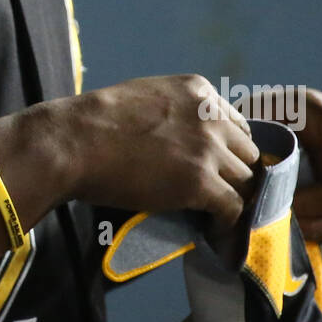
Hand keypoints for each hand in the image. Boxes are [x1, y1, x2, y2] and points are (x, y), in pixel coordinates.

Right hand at [64, 73, 259, 226]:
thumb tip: (184, 142)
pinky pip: (232, 208)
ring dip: (231, 198)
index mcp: (198, 90)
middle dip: (234, 174)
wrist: (74, 141)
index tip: (216, 169)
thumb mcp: (146, 98)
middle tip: (217, 194)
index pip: (236, 125)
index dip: (228, 151)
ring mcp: (207, 148)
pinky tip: (213, 230)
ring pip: (245, 181)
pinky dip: (227, 223)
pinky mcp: (199, 182)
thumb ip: (176, 112)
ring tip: (214, 215)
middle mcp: (210, 115)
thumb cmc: (95, 122)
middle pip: (247, 153)